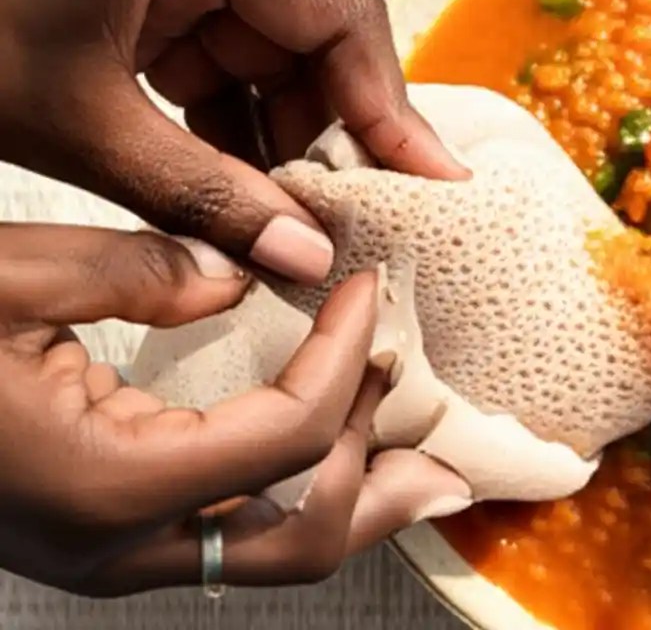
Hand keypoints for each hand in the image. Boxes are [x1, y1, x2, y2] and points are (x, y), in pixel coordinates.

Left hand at [0, 0, 469, 285]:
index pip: (337, 16)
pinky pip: (230, 74)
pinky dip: (240, 137)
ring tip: (294, 225)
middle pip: (320, 41)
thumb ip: (201, 195)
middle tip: (354, 224)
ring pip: (280, 64)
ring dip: (288, 146)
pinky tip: (244, 197)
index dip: (390, 105)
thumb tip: (303, 255)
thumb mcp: (75, 123)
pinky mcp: (158, 9)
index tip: (431, 182)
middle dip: (336, 138)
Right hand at [0, 224, 454, 595]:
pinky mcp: (110, 545)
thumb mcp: (5, 278)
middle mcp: (120, 547)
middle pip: (305, 534)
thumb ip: (142, 267)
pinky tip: (341, 466)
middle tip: (417, 384)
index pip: (287, 436)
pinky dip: (306, 502)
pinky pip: (238, 540)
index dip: (346, 360)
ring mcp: (115, 560)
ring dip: (362, 504)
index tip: (367, 294)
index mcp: (105, 483)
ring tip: (431, 465)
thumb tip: (255, 273)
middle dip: (379, 459)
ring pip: (277, 557)